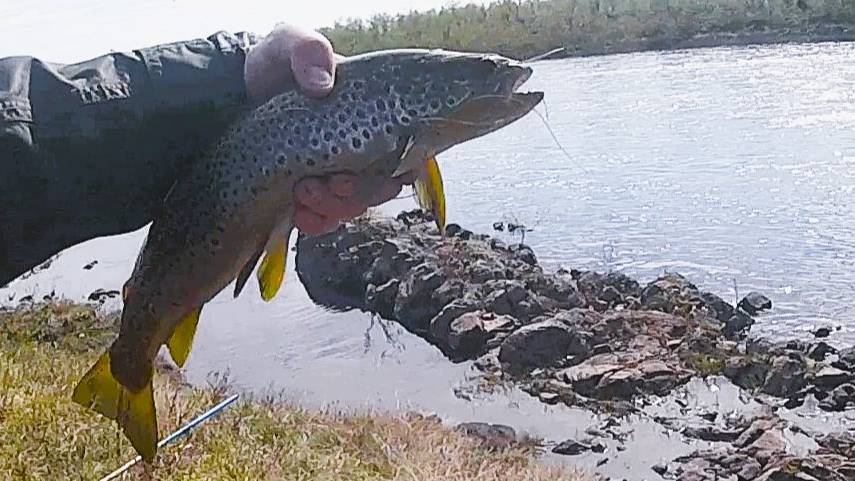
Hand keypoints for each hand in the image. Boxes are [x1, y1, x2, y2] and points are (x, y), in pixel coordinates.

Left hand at [245, 24, 409, 235]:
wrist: (235, 90)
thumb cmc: (274, 65)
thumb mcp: (289, 45)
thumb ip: (308, 52)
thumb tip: (322, 84)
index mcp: (371, 117)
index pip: (405, 153)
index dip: (395, 172)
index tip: (369, 170)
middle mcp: (361, 149)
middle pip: (379, 188)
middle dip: (356, 194)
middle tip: (326, 182)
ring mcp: (336, 173)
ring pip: (353, 207)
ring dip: (333, 208)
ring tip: (302, 191)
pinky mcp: (312, 192)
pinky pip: (326, 219)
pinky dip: (316, 222)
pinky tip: (300, 215)